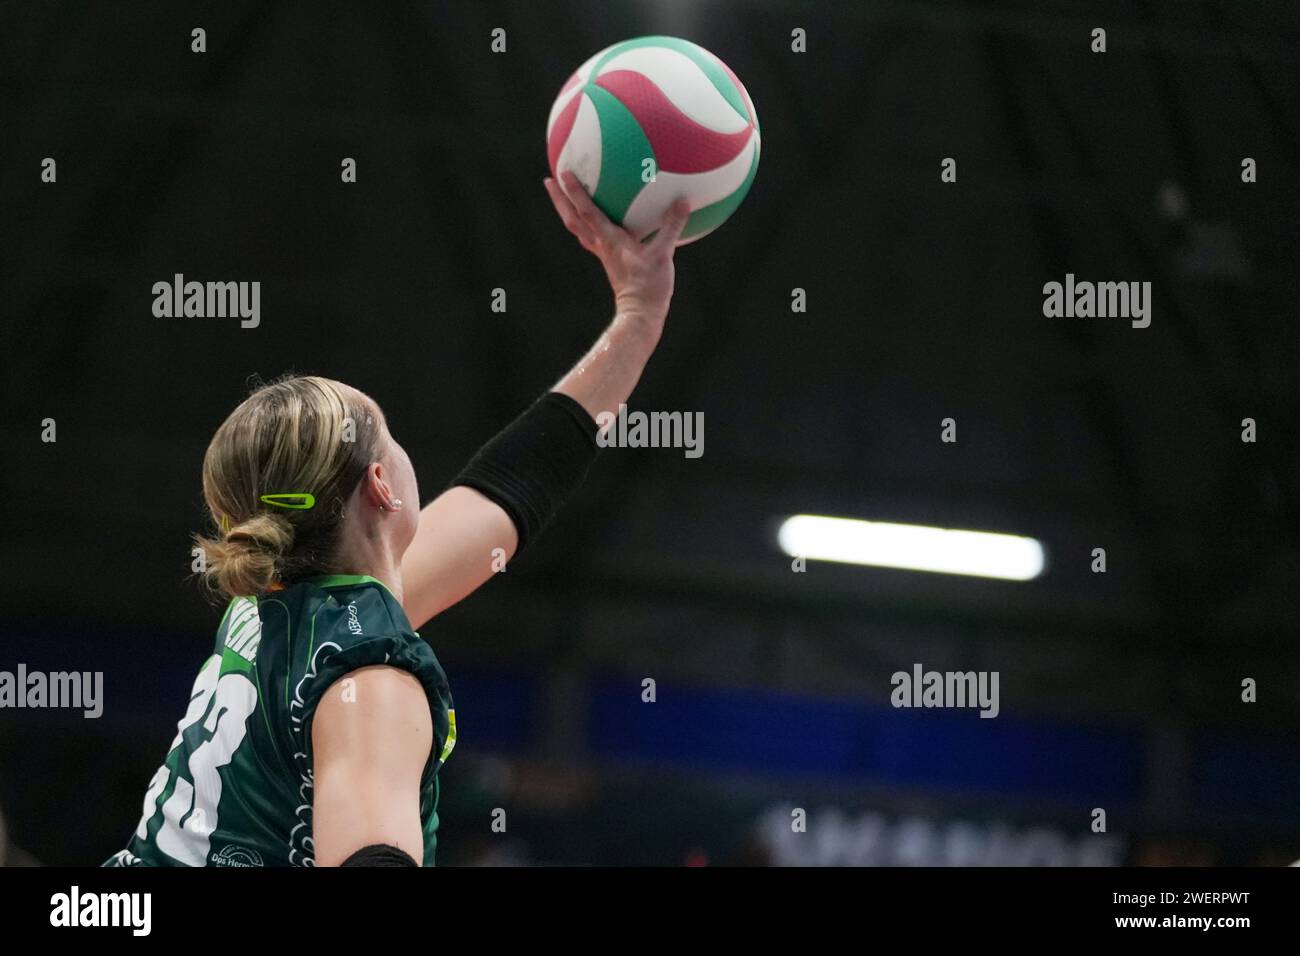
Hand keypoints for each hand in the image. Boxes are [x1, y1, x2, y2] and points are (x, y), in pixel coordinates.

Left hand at [544, 171, 690, 327]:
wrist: (640, 313)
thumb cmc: (650, 286)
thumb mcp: (664, 254)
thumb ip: (672, 226)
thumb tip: (684, 200)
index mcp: (610, 240)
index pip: (587, 211)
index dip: (576, 192)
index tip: (564, 172)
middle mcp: (601, 245)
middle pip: (573, 219)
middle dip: (560, 200)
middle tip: (549, 181)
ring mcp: (603, 253)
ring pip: (579, 229)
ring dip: (568, 211)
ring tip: (563, 196)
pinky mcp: (610, 260)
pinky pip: (594, 236)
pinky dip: (589, 224)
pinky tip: (599, 218)